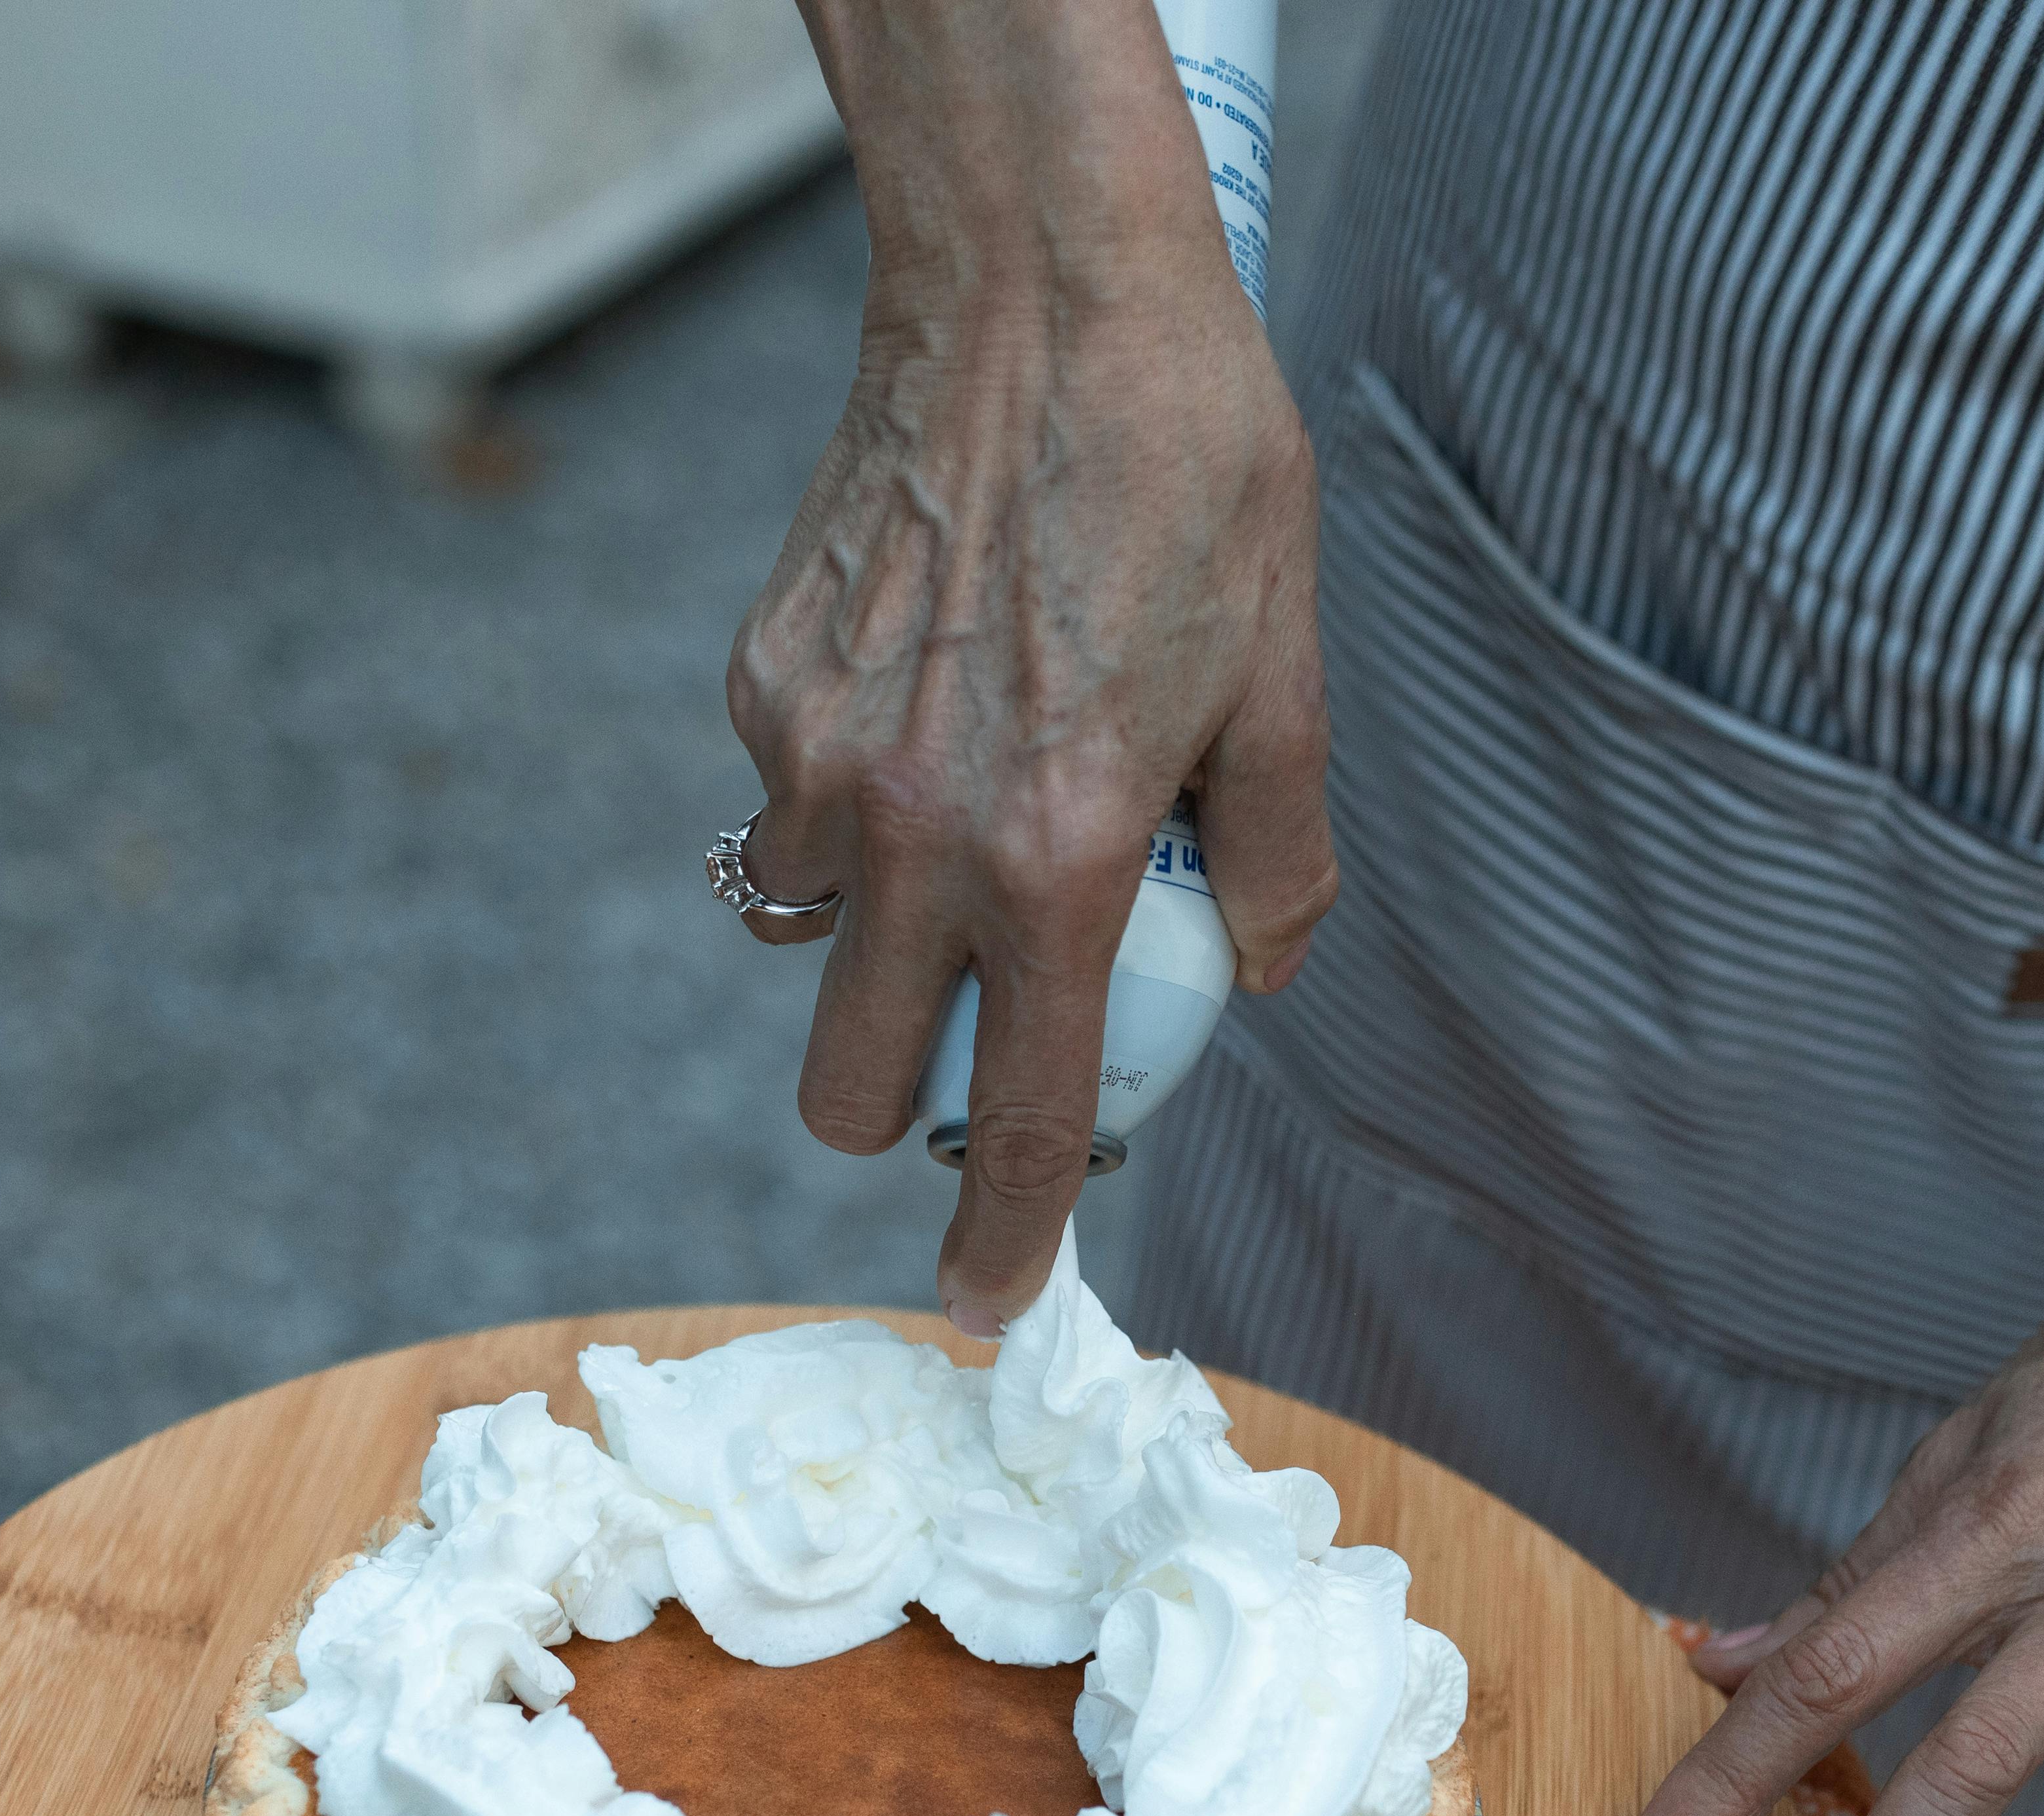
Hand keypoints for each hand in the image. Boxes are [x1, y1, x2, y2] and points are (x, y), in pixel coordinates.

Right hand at [729, 0, 1333, 1335]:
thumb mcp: (1281, 668)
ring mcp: (814, 759)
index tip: (986, 1300)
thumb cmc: (1185, 461)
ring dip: (870, 934)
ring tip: (956, 818)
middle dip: (908, 1106)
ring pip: (804, 944)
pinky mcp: (762, 682)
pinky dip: (845, 793)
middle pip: (855, 1085)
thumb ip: (1270, 852)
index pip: (1030, 1109)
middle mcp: (912, 831)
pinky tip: (923, 686)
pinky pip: (786, 803)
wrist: (1039, 287)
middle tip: (974, 1042)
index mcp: (1052, 854)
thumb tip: (1249, 968)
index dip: (1008, 1232)